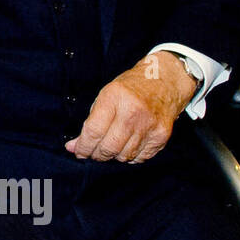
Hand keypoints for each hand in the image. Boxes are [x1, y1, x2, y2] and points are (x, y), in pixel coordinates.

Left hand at [65, 52, 196, 163]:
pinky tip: (127, 147)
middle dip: (97, 155)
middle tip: (93, 153)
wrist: (165, 81)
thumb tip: (74, 147)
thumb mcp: (106, 96)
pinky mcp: (162, 135)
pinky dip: (131, 157)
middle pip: (109, 147)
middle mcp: (132, 112)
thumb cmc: (130, 89)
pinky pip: (141, 158)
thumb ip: (91, 122)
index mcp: (114, 98)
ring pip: (124, 156)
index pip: (94, 131)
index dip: (83, 146)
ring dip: (113, 156)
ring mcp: (149, 125)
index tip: (78, 152)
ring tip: (111, 147)